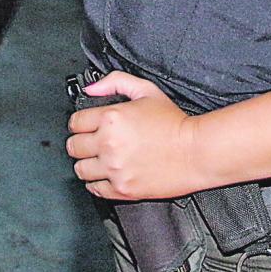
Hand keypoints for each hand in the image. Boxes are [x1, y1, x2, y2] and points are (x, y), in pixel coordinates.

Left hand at [66, 72, 201, 200]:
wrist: (196, 152)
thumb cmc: (175, 123)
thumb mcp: (147, 90)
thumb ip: (115, 82)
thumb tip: (91, 89)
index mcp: (111, 117)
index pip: (75, 123)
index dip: (80, 124)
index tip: (86, 127)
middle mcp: (108, 144)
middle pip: (74, 147)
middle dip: (81, 143)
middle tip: (92, 144)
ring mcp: (114, 168)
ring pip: (80, 169)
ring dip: (87, 164)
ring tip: (100, 160)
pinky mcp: (122, 189)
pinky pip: (94, 189)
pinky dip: (98, 183)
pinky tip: (107, 175)